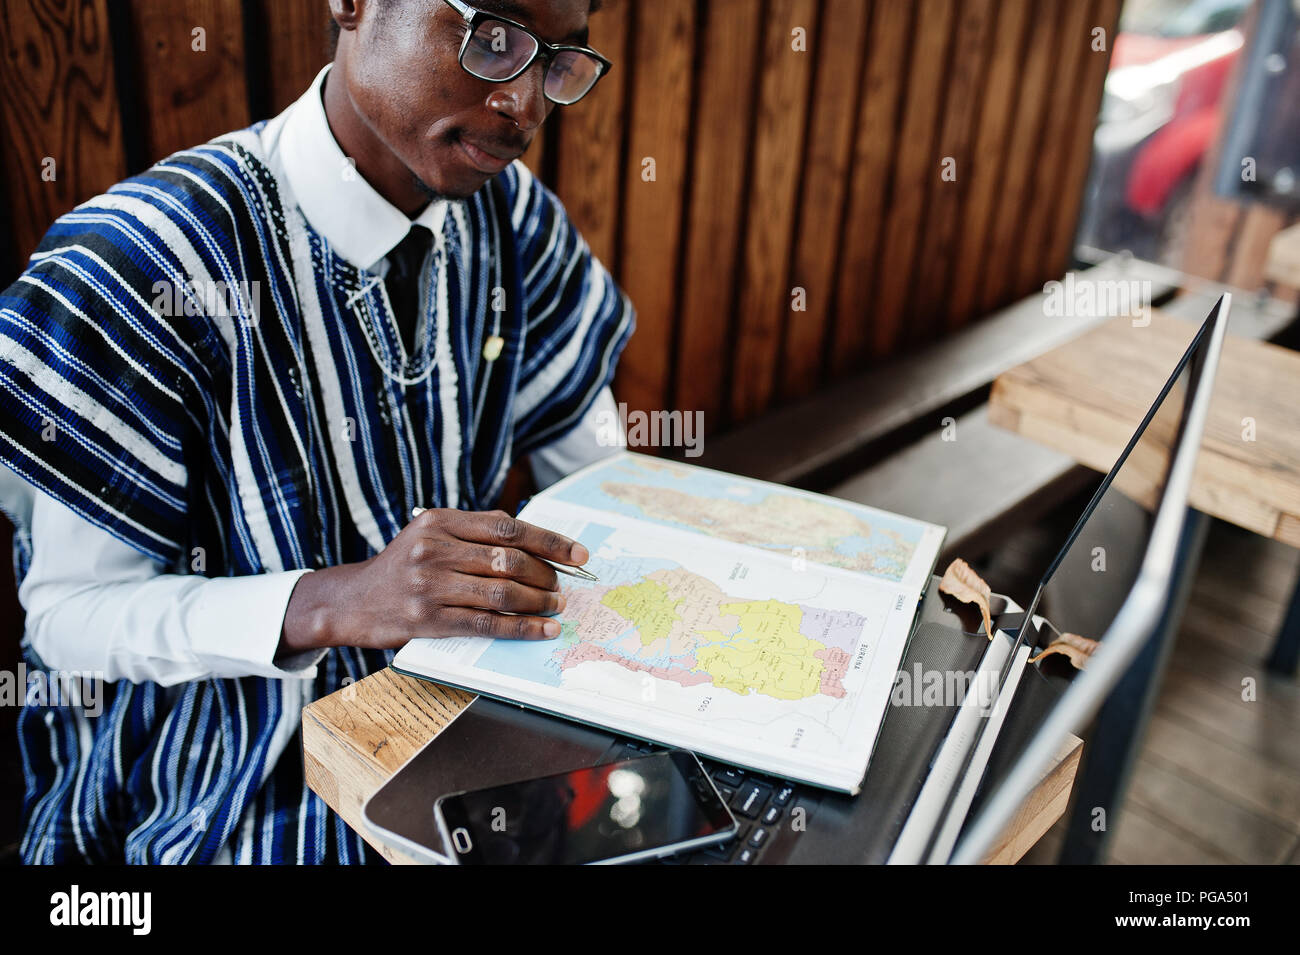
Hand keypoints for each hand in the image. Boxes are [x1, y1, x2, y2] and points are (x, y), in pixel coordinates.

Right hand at [279, 509, 589, 653]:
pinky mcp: (427, 620)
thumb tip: (535, 541)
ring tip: (557, 605)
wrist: (352, 601)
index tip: (578, 554)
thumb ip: (475, 532)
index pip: (508, 527)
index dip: (549, 541)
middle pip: (508, 559)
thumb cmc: (404, 566)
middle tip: (564, 586)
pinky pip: (486, 624)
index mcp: (439, 521)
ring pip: (501, 592)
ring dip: (538, 601)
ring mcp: (429, 585)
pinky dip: (521, 627)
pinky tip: (543, 629)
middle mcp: (433, 549)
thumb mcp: (431, 535)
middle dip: (546, 575)